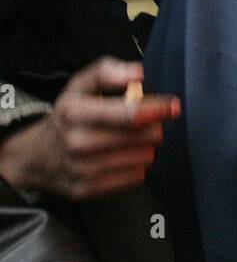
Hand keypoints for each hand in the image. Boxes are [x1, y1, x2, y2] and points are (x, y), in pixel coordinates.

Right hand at [0, 58, 178, 200]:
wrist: (37, 156)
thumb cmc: (70, 114)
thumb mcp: (80, 84)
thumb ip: (107, 71)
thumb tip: (137, 73)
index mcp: (76, 111)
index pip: (129, 114)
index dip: (157, 109)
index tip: (174, 105)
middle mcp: (78, 142)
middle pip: (143, 136)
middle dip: (153, 125)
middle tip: (146, 120)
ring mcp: (82, 170)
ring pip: (144, 157)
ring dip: (146, 145)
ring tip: (132, 138)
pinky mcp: (89, 190)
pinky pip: (136, 177)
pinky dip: (137, 165)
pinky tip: (123, 156)